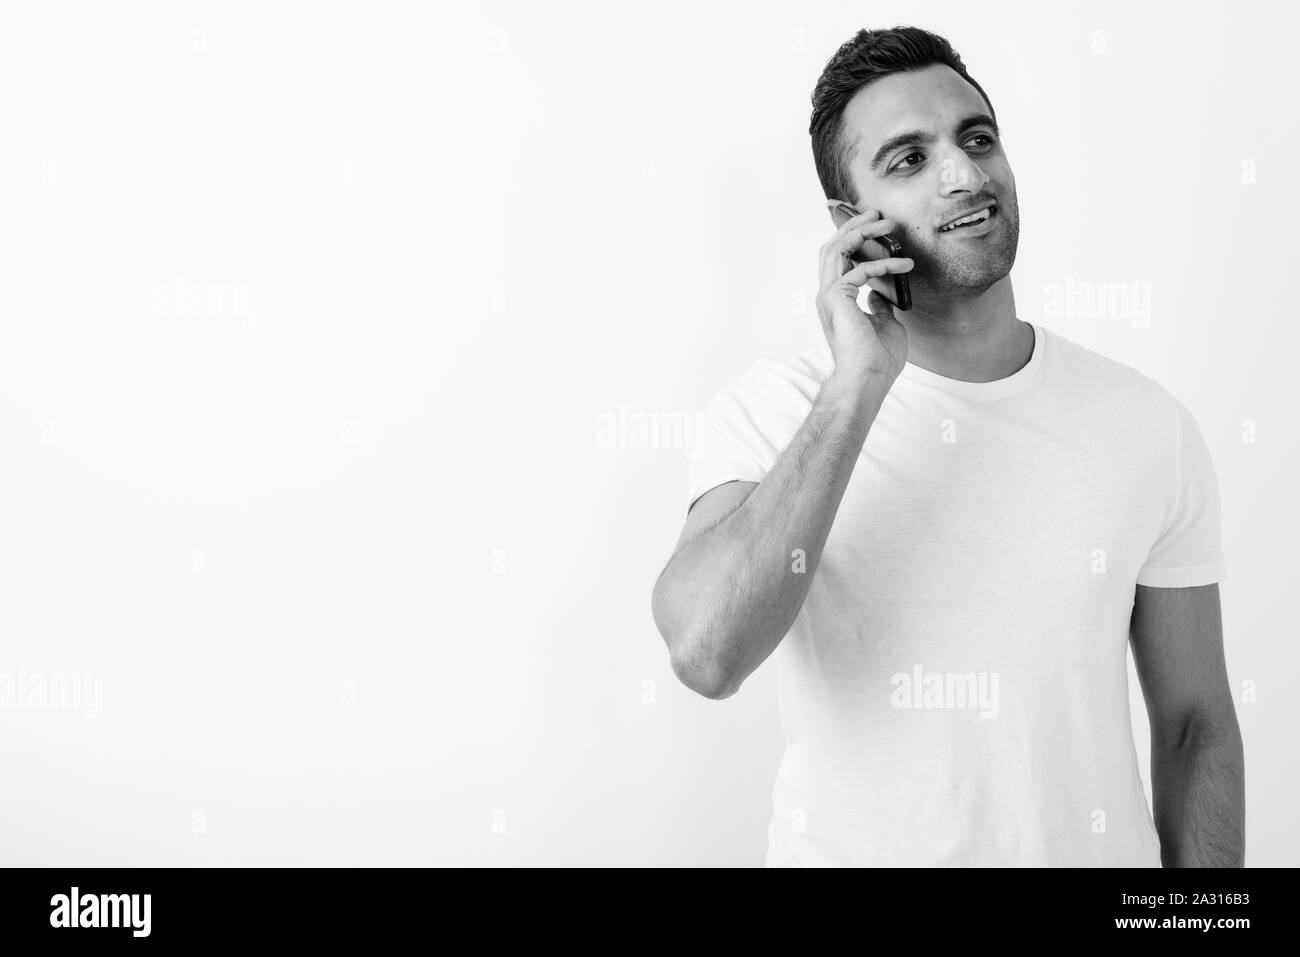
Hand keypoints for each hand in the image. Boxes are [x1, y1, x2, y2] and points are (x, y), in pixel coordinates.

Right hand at [816, 209, 911, 383]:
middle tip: (876, 213)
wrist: (867, 380)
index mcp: (836, 301)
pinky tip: (903, 265)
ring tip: (886, 223)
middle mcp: (828, 295)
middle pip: (832, 247)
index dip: (853, 239)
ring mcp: (828, 296)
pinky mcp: (836, 298)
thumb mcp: (885, 325)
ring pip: (837, 249)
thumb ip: (880, 306)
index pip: (838, 260)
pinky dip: (882, 265)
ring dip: (861, 232)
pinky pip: (859, 270)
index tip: (875, 228)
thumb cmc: (876, 360)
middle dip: (853, 226)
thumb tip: (881, 294)